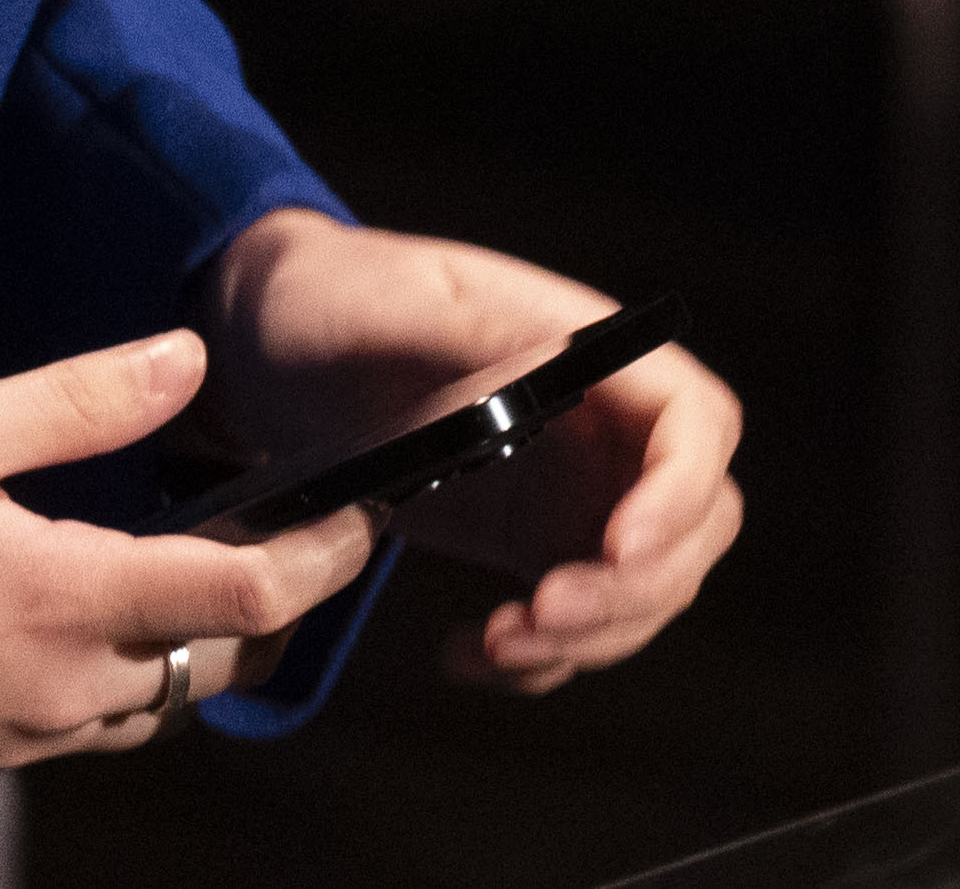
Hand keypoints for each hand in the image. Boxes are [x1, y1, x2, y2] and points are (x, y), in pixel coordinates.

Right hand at [0, 330, 381, 776]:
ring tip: (189, 553)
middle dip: (270, 599)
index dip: (326, 554)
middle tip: (285, 519)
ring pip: (154, 699)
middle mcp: (59, 691)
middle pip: (217, 659)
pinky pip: (86, 721)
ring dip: (192, 637)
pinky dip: (118, 667)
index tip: (368, 507)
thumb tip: (191, 358)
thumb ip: (76, 402)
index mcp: (64, 603)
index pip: (247, 594)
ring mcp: (16, 738)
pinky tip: (77, 605)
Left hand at [202, 211, 744, 691]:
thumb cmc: (330, 298)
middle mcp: (599, 422)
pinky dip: (541, 661)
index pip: (695, 421)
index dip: (679, 493)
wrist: (265, 346)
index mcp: (581, 349)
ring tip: (494, 643)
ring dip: (590, 637)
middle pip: (694, 521)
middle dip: (634, 588)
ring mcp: (572, 489)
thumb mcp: (387, 301)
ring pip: (647, 586)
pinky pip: (577, 620)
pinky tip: (466, 653)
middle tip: (538, 616)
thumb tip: (555, 353)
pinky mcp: (531, 542)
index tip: (617, 549)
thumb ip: (468, 328)